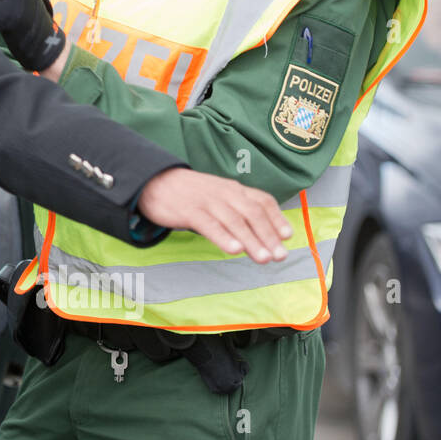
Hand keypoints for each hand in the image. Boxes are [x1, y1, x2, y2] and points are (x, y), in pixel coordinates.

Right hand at [138, 168, 291, 262]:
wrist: (153, 181)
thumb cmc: (189, 193)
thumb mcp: (217, 194)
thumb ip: (236, 209)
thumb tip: (260, 233)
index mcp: (233, 189)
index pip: (262, 201)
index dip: (276, 218)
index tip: (287, 236)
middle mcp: (224, 193)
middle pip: (252, 214)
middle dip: (268, 235)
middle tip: (279, 256)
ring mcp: (207, 201)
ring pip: (234, 221)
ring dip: (251, 240)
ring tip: (263, 258)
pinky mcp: (189, 210)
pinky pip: (210, 224)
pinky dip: (223, 237)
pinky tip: (233, 250)